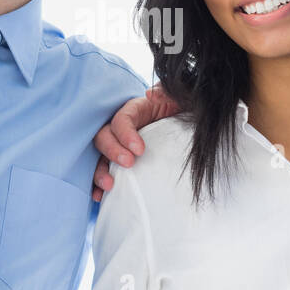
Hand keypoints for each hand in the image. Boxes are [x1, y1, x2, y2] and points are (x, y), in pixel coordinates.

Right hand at [90, 83, 179, 200]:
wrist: (191, 130)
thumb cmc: (186, 112)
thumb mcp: (182, 100)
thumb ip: (169, 93)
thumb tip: (151, 94)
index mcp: (136, 110)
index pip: (122, 119)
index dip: (125, 134)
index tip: (139, 150)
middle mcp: (123, 128)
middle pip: (104, 136)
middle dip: (112, 151)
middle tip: (128, 164)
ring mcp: (119, 146)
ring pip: (99, 156)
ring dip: (100, 171)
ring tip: (110, 185)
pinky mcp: (120, 163)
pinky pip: (104, 172)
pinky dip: (98, 185)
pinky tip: (101, 196)